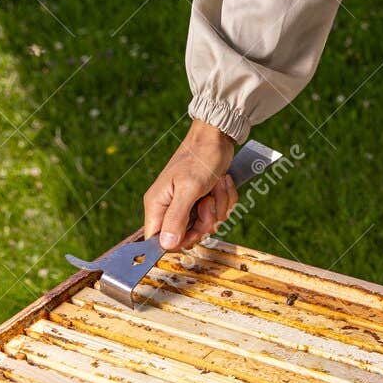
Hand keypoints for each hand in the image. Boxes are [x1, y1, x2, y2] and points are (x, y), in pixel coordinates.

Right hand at [143, 121, 237, 249]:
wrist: (217, 137)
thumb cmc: (200, 157)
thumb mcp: (188, 188)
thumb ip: (176, 218)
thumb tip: (166, 245)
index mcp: (158, 205)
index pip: (158, 240)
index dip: (178, 242)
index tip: (195, 232)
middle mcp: (170, 207)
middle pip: (187, 236)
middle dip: (205, 222)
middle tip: (209, 202)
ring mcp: (188, 204)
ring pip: (206, 225)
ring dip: (219, 207)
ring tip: (216, 186)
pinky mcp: (203, 200)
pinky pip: (218, 214)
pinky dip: (225, 199)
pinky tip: (222, 182)